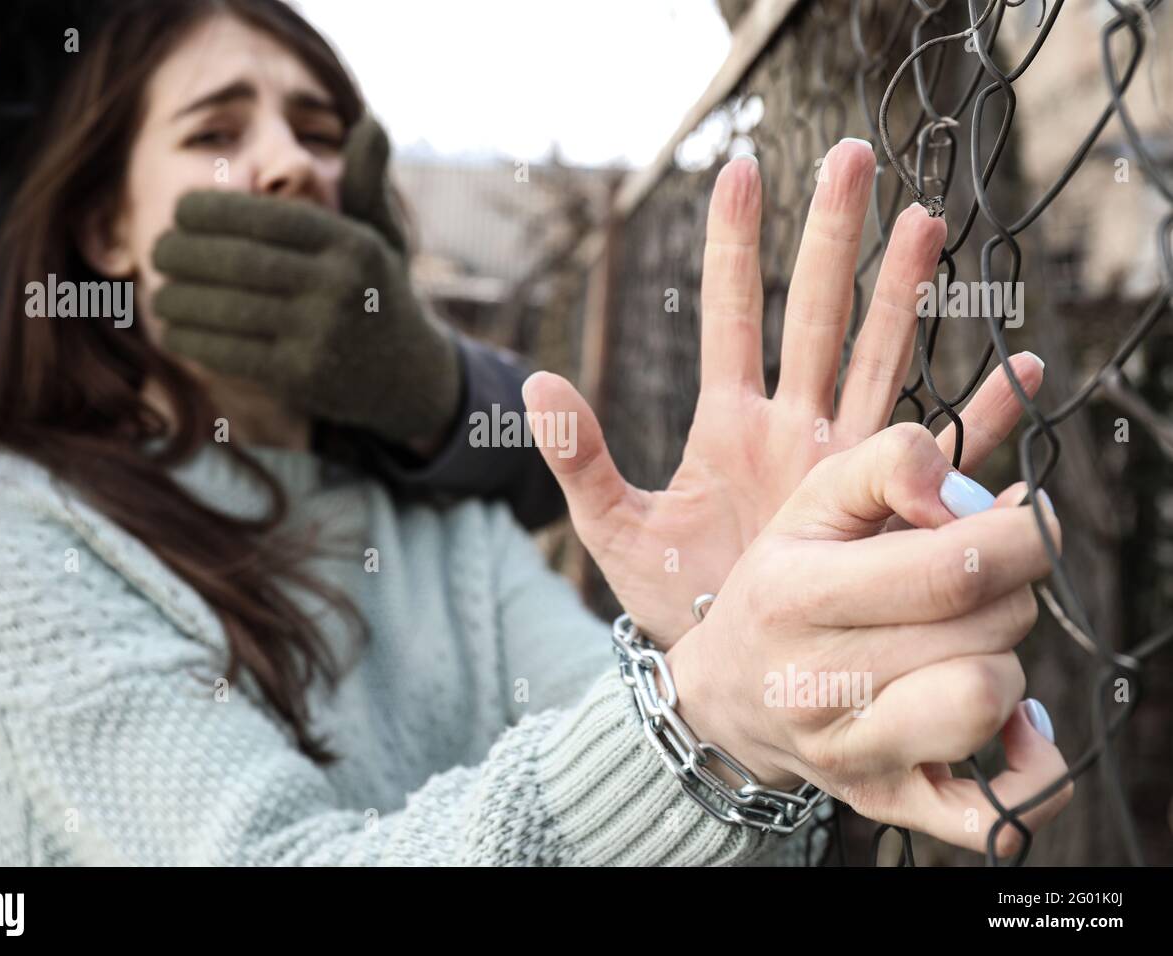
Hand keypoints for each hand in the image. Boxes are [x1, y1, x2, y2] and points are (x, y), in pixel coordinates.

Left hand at [151, 114, 460, 445]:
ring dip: (180, 300)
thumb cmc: (378, 294)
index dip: (213, 211)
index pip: (268, 217)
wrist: (408, 378)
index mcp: (352, 245)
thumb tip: (369, 121)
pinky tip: (173, 331)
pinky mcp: (302, 378)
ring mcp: (321, 335)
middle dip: (185, 254)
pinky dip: (193, 340)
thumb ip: (366, 181)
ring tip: (160, 294)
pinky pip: (230, 353)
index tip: (181, 211)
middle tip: (158, 251)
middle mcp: (339, 287)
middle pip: (239, 262)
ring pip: (228, 308)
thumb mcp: (382, 237)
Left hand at [523, 141, 1044, 642]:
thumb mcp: (615, 527)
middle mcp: (794, 425)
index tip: (739, 170)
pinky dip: (982, 416)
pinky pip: (944, 453)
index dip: (735, 246)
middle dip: (833, 238)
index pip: (733, 316)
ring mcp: (845, 461)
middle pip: (820, 314)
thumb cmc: (667, 597)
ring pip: (883, 358)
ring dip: (906, 294)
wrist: (727, 666)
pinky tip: (1019, 368)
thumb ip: (579, 456)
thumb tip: (535, 380)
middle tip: (849, 156)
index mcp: (729, 422)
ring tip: (929, 223)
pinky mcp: (886, 508)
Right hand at [665, 424, 1071, 857]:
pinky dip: (1030, 772)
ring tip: (964, 644)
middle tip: (972, 580)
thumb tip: (984, 501)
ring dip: (1004, 660)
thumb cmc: (781, 585)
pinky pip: (992, 819)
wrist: (725, 696)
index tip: (1024, 519)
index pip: (953, 569)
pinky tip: (1011, 727)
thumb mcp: (811, 503)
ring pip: (991, 702)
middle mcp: (813, 682)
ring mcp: (849, 752)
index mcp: (795, 595)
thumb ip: (893, 464)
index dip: (1020, 536)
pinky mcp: (883, 803)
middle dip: (1008, 589)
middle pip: (986, 628)